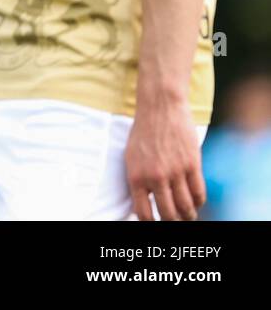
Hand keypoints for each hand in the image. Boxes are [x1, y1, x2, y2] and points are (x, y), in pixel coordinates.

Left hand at [124, 98, 205, 219]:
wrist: (160, 107)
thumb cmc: (143, 131)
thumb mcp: (131, 156)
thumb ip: (137, 179)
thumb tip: (142, 203)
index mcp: (136, 176)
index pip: (143, 213)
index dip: (150, 224)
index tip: (155, 224)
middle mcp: (155, 177)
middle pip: (168, 214)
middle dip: (172, 222)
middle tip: (175, 221)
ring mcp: (175, 172)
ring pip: (185, 207)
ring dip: (188, 215)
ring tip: (188, 216)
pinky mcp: (192, 164)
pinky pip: (198, 193)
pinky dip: (198, 202)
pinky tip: (196, 202)